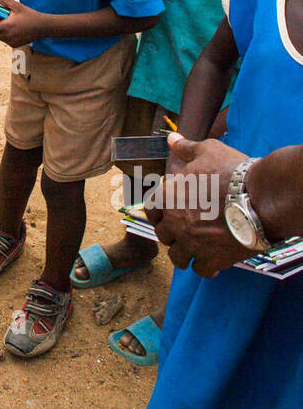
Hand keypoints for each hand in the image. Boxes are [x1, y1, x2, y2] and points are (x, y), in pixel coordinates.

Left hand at [0, 0, 46, 46]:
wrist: (43, 27)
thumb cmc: (30, 15)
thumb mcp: (17, 6)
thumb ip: (4, 1)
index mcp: (6, 27)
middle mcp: (7, 37)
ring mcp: (11, 42)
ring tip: (2, 22)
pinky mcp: (15, 45)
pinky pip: (5, 40)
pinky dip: (4, 34)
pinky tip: (10, 27)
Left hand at [144, 133, 251, 276]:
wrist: (258, 198)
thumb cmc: (231, 172)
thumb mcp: (207, 150)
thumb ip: (186, 148)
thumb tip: (171, 138)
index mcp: (168, 198)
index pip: (151, 209)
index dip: (158, 210)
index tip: (167, 212)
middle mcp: (174, 223)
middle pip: (163, 235)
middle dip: (172, 232)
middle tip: (185, 230)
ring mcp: (191, 244)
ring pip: (178, 257)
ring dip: (184, 253)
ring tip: (195, 249)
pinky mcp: (211, 259)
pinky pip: (201, 270)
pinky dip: (205, 268)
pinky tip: (213, 263)